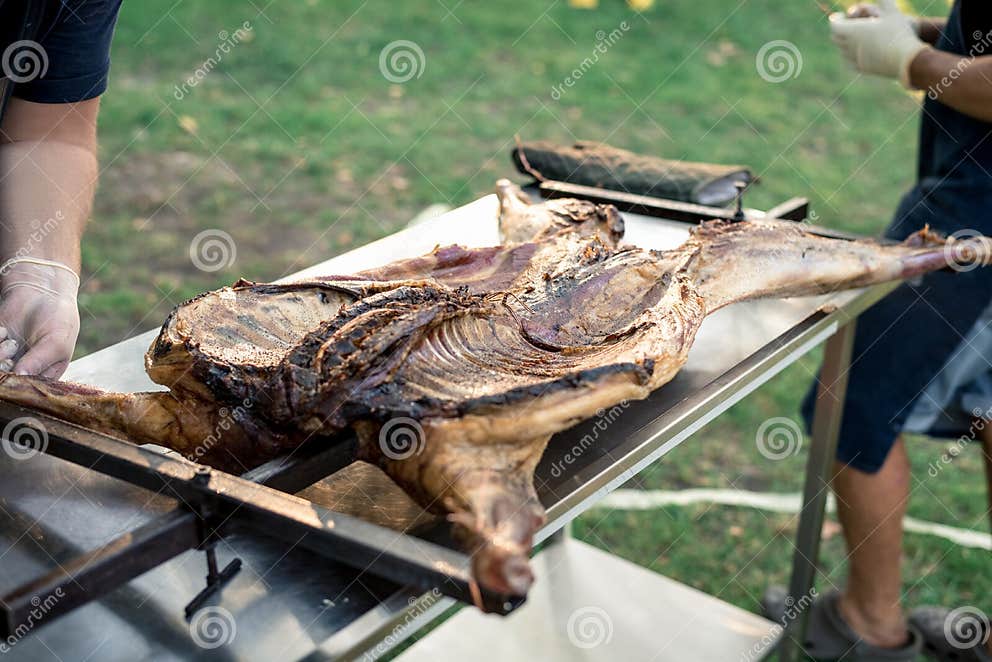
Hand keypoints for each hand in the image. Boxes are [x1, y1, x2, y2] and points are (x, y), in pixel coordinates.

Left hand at [0, 259, 79, 378]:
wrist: (42, 290)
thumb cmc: (59, 317)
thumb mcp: (57, 342)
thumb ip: (38, 361)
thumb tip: (19, 376)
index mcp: (45, 374)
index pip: (28, 389)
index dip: (19, 384)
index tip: (18, 370)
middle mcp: (25, 368)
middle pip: (7, 380)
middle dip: (5, 368)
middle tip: (12, 352)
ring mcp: (9, 356)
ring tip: (10, 341)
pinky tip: (5, 331)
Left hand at [830, 0, 927, 86]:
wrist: (905, 59)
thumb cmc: (899, 33)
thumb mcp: (892, 12)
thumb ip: (884, 0)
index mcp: (854, 31)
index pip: (835, 24)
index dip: (836, 18)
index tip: (841, 15)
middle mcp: (850, 46)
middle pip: (835, 37)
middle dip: (838, 30)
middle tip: (845, 24)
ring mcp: (854, 58)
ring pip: (842, 50)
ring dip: (844, 42)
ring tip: (851, 36)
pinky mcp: (862, 68)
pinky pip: (849, 62)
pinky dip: (850, 55)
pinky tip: (857, 51)